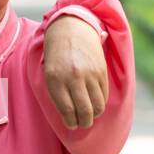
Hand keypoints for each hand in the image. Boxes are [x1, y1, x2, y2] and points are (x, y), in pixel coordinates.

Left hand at [43, 15, 107, 129]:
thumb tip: (70, 117)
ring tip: (90, 116)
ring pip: (97, 105)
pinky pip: (104, 94)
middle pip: (84, 111)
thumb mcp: (49, 73)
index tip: (72, 125)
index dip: (70, 122)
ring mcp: (89, 73)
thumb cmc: (56, 55)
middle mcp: (73, 77)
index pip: (67, 110)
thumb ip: (58, 94)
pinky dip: (101, 102)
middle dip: (84, 123)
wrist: (70, 28)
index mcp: (56, 79)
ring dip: (94, 115)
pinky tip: (95, 103)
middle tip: (83, 124)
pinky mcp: (101, 70)